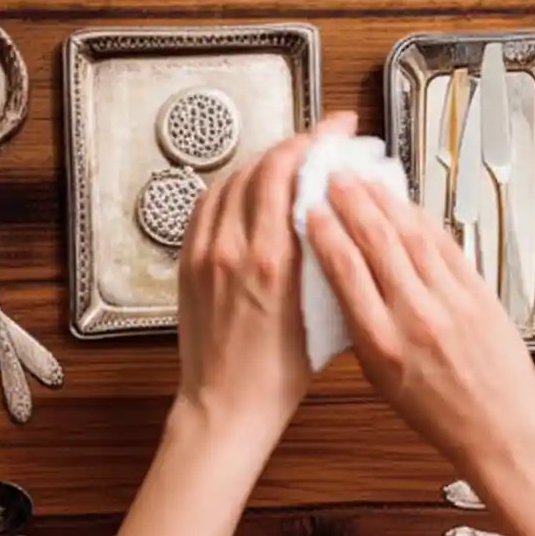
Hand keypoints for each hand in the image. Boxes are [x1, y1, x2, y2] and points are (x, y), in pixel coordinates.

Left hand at [174, 112, 358, 437]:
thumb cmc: (277, 376)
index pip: (289, 171)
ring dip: (262, 162)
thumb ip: (333, 260)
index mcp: (273, 260)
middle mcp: (234, 249)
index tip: (336, 128)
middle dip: (295, 143)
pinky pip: (207, 205)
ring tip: (288, 160)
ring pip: (232, 180)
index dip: (315, 139)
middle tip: (320, 139)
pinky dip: (231, 186)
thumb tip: (345, 216)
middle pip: (261, 166)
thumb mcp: (325, 316)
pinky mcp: (188, 262)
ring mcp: (205, 253)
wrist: (227, 407)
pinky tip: (248, 188)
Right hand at [304, 172, 534, 464]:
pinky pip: (446, 244)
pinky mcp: (480, 292)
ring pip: (411, 235)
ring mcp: (452, 301)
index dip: (325, 232)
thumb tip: (344, 284)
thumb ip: (361, 328)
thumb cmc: (441, 414)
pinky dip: (422, 219)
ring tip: (364, 181)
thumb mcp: (380, 380)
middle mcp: (417, 317)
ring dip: (384, 201)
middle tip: (334, 177)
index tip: (310, 211)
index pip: (346, 271)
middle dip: (352, 203)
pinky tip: (407, 205)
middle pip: (377, 242)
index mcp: (383, 344)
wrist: (501, 430)